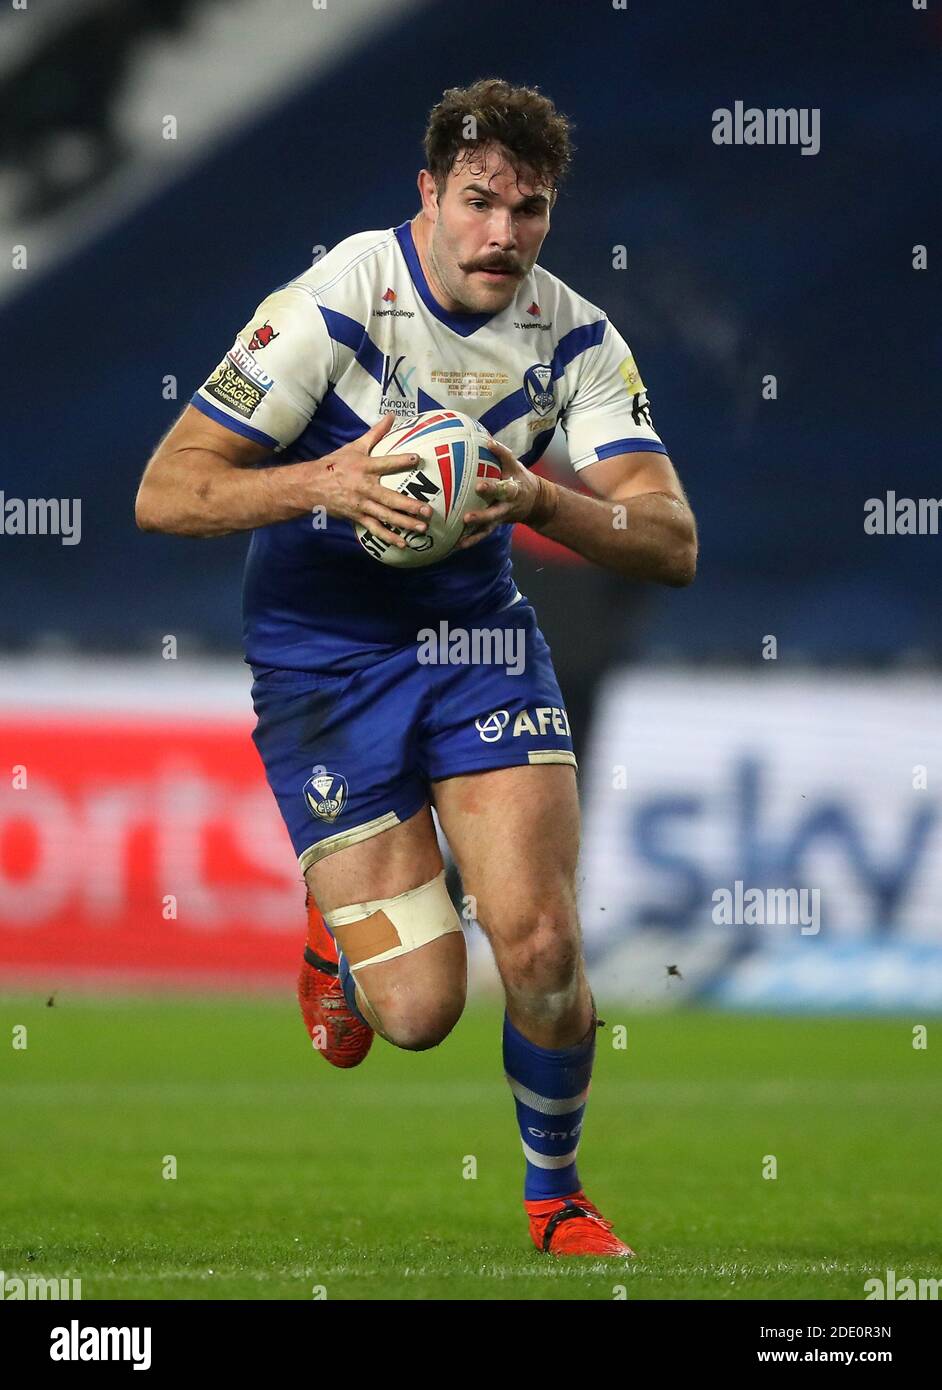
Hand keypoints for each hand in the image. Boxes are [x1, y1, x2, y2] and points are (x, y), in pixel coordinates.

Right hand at [302, 414, 431, 549]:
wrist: (311, 486)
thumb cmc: (335, 464)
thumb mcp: (355, 447)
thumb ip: (375, 433)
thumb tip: (391, 416)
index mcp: (364, 467)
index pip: (385, 463)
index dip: (400, 460)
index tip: (417, 459)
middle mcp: (364, 487)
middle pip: (389, 498)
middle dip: (409, 505)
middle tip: (427, 510)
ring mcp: (360, 504)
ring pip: (385, 516)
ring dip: (404, 523)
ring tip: (422, 528)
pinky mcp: (357, 517)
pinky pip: (375, 528)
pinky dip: (388, 536)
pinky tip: (402, 543)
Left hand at [456, 437, 543, 549]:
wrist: (537, 502)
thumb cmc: (520, 478)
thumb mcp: (516, 465)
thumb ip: (502, 453)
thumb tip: (487, 440)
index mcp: (513, 490)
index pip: (504, 489)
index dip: (492, 488)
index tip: (479, 486)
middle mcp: (507, 507)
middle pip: (495, 513)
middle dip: (482, 516)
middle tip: (467, 517)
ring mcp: (501, 518)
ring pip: (488, 528)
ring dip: (475, 534)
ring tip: (460, 540)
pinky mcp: (496, 525)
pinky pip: (483, 534)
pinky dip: (471, 540)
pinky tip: (457, 545)